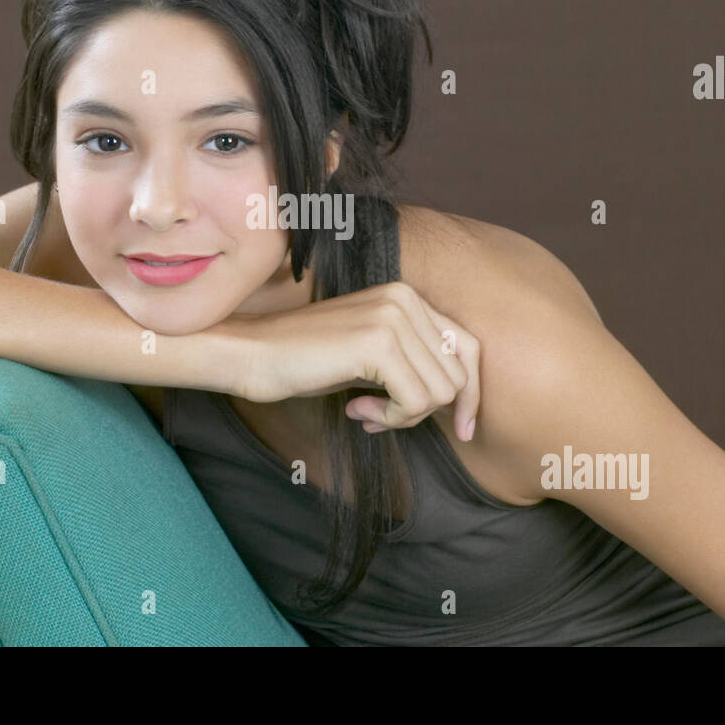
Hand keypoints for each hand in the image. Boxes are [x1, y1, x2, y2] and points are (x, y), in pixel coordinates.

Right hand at [224, 281, 480, 441]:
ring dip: (403, 417)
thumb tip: (459, 400)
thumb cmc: (307, 361)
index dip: (471, 394)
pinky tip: (357, 411)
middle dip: (425, 410)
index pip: (469, 348)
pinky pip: (414, 402)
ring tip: (365, 411)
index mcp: (407, 296)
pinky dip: (390, 419)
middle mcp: (405, 299)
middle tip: (381, 415)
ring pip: (440, 393)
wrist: (254, 354)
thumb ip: (413, 363)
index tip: (464, 428)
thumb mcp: (371, 357)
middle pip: (458, 376)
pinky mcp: (378, 344)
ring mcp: (393, 318)